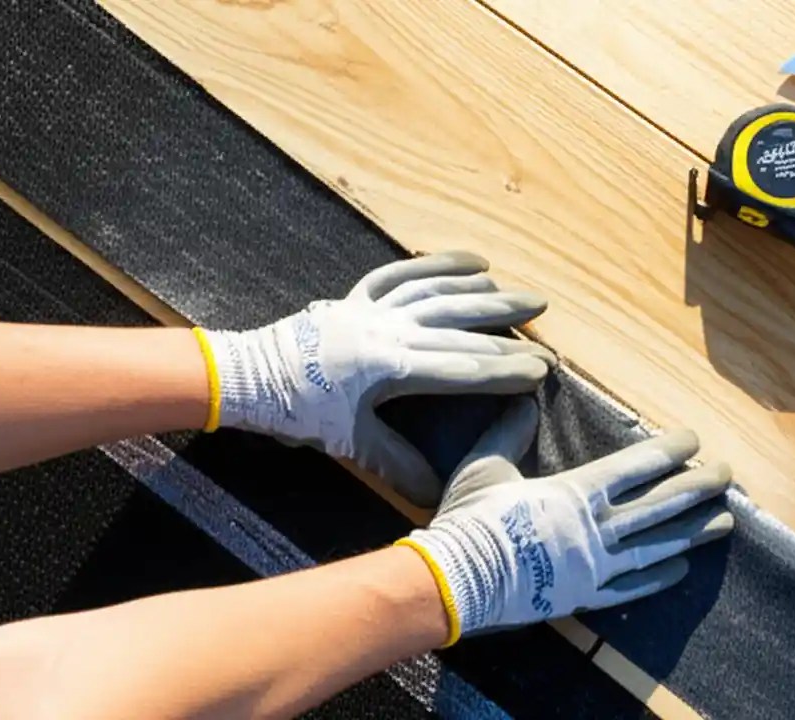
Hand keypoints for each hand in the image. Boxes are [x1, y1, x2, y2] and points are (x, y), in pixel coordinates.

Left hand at [200, 252, 554, 504]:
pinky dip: (438, 264)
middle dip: (508, 330)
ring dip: (483, 292)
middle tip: (546, 335)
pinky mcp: (358, 297)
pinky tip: (470, 262)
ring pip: (439, 292)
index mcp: (391, 366)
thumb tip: (437, 492)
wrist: (247, 376)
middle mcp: (389, 329)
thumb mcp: (350, 444)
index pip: (463, 367)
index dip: (506, 370)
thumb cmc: (298, 413)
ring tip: (518, 294)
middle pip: (460, 324)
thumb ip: (397, 464)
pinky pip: (404, 274)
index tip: (541, 372)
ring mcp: (373, 307)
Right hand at [397, 397, 733, 645]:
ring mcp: (594, 566)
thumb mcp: (484, 466)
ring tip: (726, 521)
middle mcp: (595, 529)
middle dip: (697, 488)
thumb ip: (509, 432)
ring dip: (694, 532)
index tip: (694, 439)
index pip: (635, 466)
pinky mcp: (584, 597)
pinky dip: (659, 577)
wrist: (454, 582)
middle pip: (659, 504)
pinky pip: (631, 588)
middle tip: (726, 476)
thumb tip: (526, 398)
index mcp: (574, 492)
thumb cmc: (468, 521)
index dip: (669, 451)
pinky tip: (683, 568)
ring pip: (657, 546)